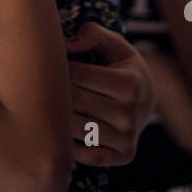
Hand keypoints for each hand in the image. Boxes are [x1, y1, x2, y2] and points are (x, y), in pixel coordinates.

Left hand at [63, 23, 156, 165]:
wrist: (147, 101)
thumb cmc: (121, 67)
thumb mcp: (113, 44)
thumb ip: (91, 34)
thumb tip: (68, 46)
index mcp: (130, 83)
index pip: (76, 75)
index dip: (58, 67)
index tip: (53, 65)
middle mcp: (131, 113)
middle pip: (73, 102)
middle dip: (55, 91)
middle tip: (45, 85)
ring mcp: (127, 138)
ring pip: (73, 129)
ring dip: (57, 117)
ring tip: (52, 105)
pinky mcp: (123, 157)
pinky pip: (83, 155)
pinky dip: (68, 143)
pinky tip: (66, 128)